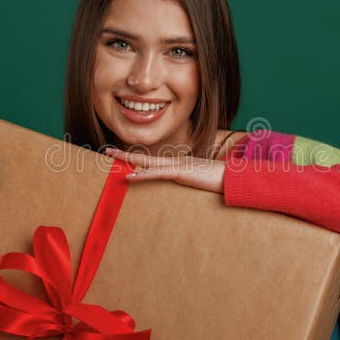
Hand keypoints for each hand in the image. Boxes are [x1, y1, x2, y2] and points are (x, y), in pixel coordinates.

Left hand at [103, 147, 225, 193]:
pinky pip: (156, 173)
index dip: (136, 159)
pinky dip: (141, 175)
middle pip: (144, 157)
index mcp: (177, 164)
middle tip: (107, 151)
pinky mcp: (179, 172)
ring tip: (111, 157)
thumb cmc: (218, 181)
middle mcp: (174, 161)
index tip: (122, 158)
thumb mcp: (199, 182)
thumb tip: (183, 188)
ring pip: (146, 162)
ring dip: (127, 160)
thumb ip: (189, 183)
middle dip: (124, 154)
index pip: (152, 161)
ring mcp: (176, 165)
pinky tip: (128, 177)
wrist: (232, 177)